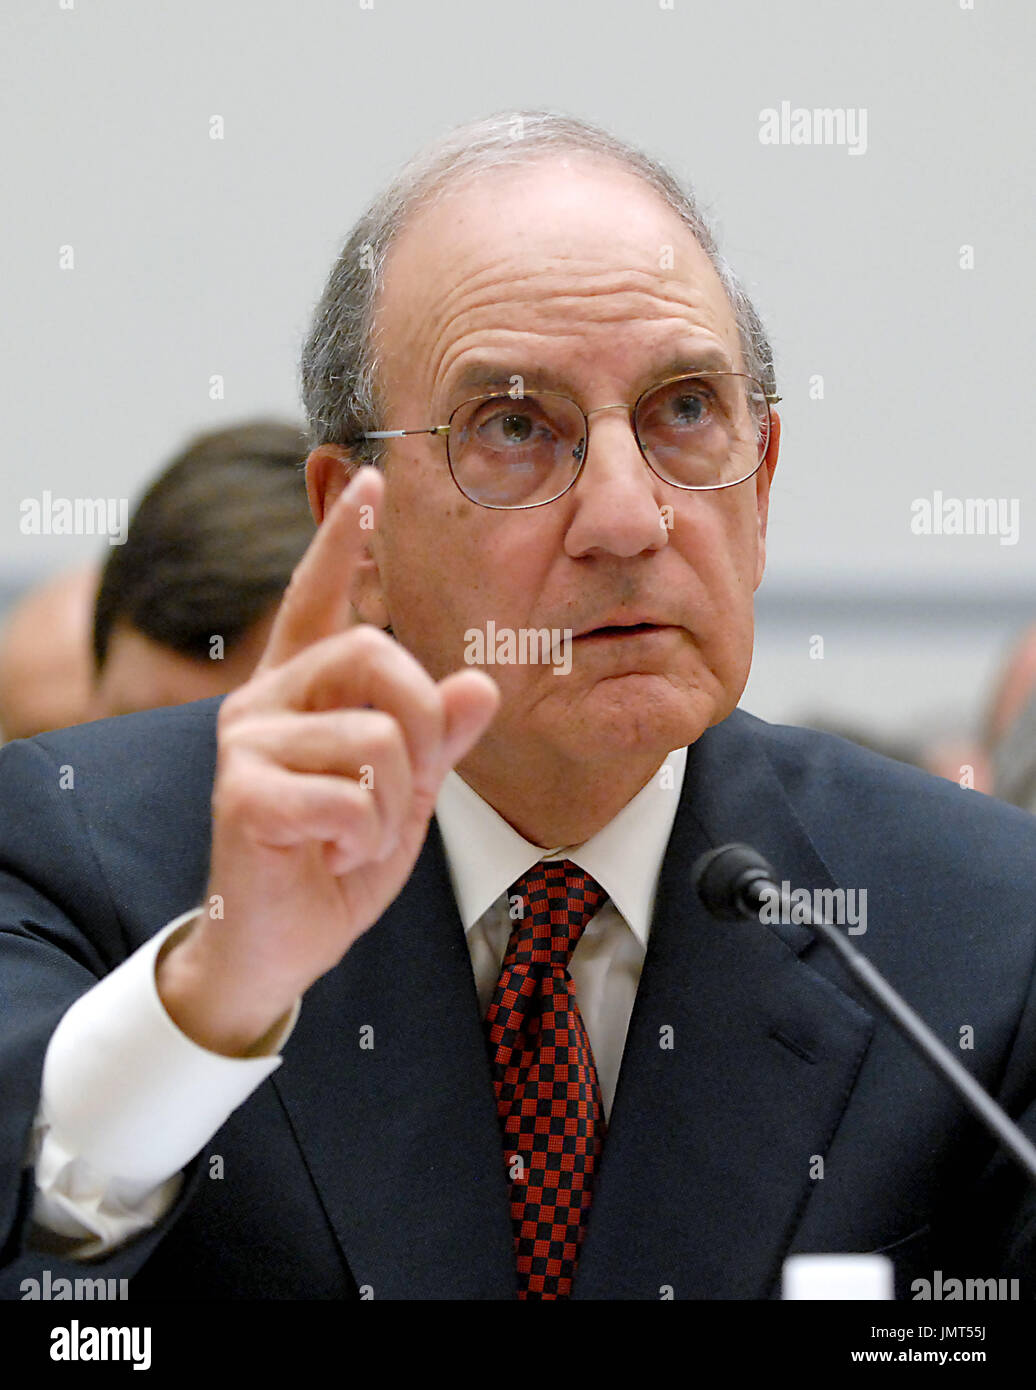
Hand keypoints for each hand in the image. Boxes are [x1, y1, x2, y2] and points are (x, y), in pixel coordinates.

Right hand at [156, 467, 498, 1054]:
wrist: (278, 945)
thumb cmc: (337, 857)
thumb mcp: (405, 793)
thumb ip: (438, 737)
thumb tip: (479, 683)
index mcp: (303, 689)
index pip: (316, 596)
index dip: (341, 539)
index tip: (366, 478)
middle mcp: (264, 698)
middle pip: (377, 656)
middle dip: (422, 726)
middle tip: (407, 789)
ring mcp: (246, 742)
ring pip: (375, 735)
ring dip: (395, 806)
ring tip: (360, 837)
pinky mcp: (240, 793)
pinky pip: (350, 796)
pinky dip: (364, 840)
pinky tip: (331, 857)